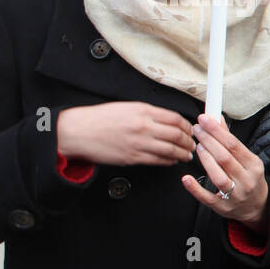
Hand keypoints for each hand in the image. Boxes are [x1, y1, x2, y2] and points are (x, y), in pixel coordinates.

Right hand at [56, 102, 195, 165]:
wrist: (77, 131)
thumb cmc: (99, 118)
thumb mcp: (126, 107)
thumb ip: (148, 113)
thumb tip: (168, 120)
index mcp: (143, 111)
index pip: (175, 118)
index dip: (187, 125)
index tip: (191, 129)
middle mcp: (143, 126)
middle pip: (177, 135)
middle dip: (189, 141)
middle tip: (193, 144)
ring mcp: (139, 143)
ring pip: (171, 150)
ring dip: (183, 153)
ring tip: (187, 154)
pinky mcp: (133, 157)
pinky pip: (158, 160)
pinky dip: (169, 161)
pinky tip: (172, 160)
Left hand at [180, 113, 269, 230]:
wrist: (256, 206)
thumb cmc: (249, 178)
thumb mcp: (246, 159)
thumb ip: (230, 140)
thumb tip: (217, 119)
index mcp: (254, 165)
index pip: (234, 145)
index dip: (217, 131)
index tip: (205, 119)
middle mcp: (246, 180)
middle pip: (225, 158)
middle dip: (209, 141)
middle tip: (197, 129)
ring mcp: (234, 195)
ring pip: (218, 176)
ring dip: (205, 160)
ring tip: (197, 146)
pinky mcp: (222, 206)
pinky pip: (207, 197)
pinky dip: (195, 188)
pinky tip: (186, 178)